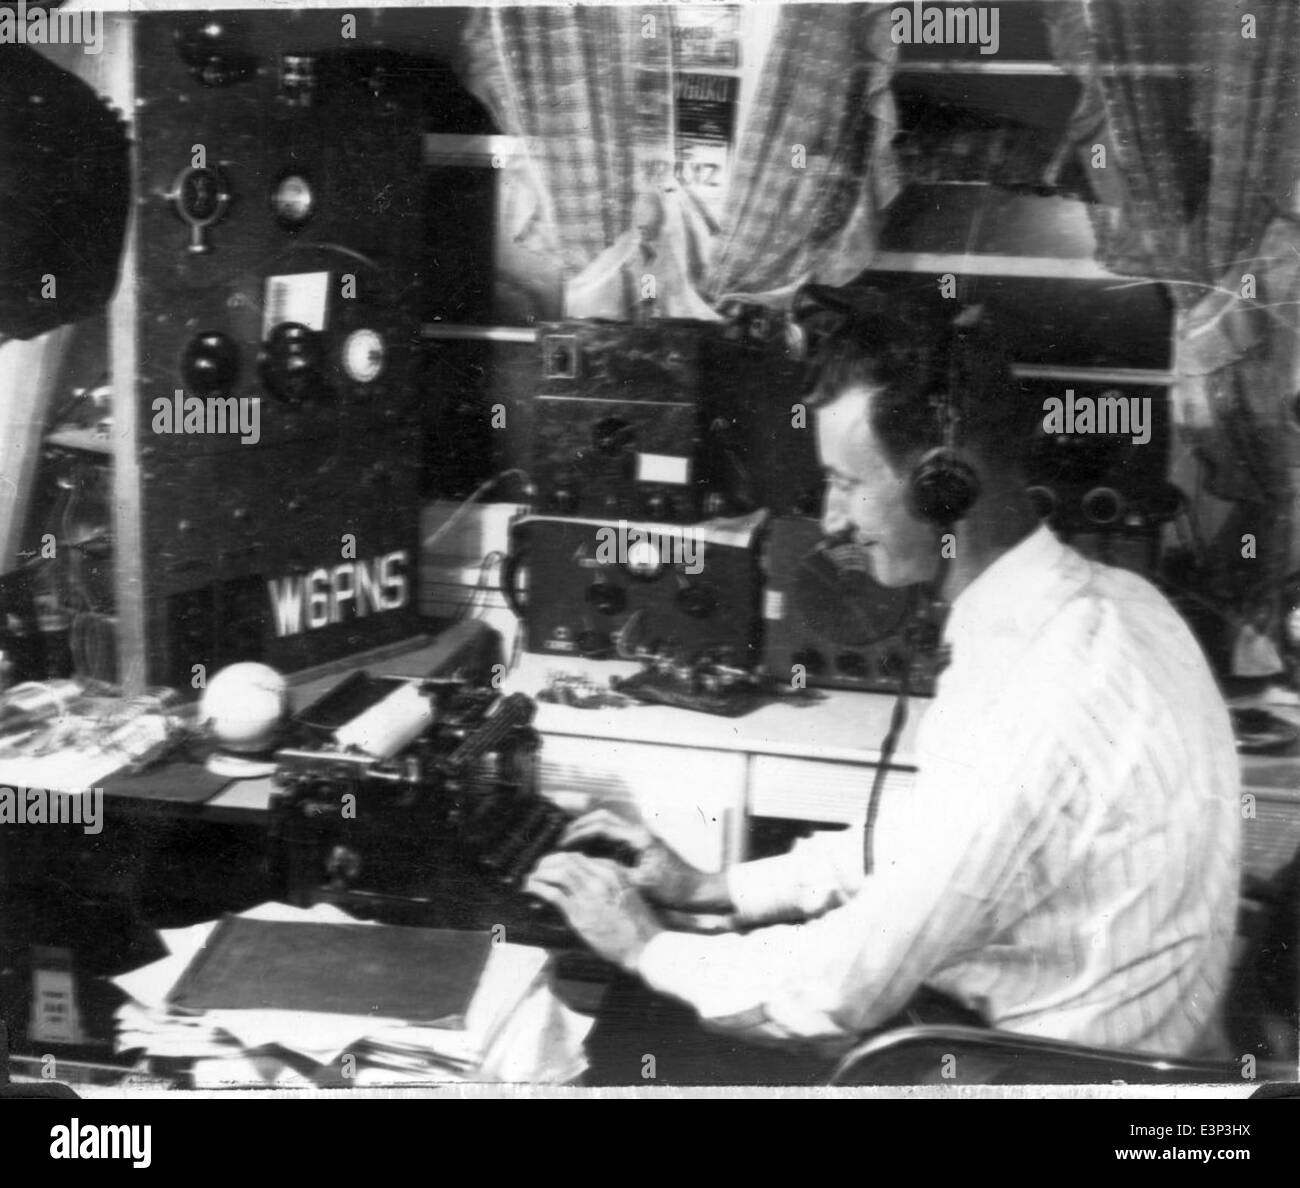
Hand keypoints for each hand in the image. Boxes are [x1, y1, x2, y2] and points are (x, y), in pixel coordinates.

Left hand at [523, 852, 662, 971]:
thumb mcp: (627, 893)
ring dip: (540, 872)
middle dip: (548, 862)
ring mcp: (589, 895)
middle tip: (538, 869)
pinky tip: (531, 888)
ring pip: (557, 872)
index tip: (553, 865)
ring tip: (531, 878)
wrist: (645, 945)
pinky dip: (538, 887)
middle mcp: (600, 878)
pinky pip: (553, 893)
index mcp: (612, 872)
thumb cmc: (638, 924)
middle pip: (566, 859)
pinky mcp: (579, 913)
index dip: (562, 859)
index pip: (580, 857)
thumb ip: (610, 883)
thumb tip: (588, 882)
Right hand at [557, 808, 730, 911]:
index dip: (578, 833)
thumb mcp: (642, 885)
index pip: (601, 825)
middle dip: (579, 826)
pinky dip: (598, 840)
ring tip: (568, 845)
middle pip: (602, 818)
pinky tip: (587, 854)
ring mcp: (641, 838)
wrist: (699, 891)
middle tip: (559, 840)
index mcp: (639, 837)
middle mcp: (639, 832)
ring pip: (608, 825)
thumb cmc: (676, 889)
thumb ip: (616, 874)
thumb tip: (588, 870)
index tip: (561, 844)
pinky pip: (614, 836)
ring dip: (587, 831)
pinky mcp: (642, 846)